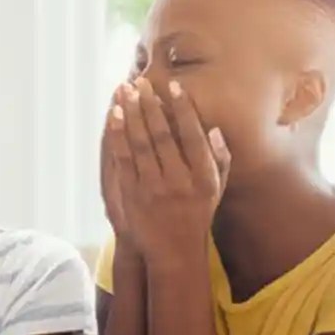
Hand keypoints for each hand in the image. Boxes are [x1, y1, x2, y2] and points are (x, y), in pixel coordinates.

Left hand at [104, 77, 231, 270]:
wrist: (174, 253)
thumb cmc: (197, 216)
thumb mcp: (216, 190)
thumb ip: (220, 160)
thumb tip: (214, 129)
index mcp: (203, 177)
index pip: (192, 135)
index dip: (182, 109)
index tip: (173, 87)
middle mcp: (179, 181)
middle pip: (162, 135)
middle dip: (151, 105)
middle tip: (143, 81)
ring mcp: (153, 188)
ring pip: (141, 144)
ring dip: (132, 114)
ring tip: (126, 90)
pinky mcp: (132, 194)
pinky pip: (123, 159)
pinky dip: (118, 136)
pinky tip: (114, 116)